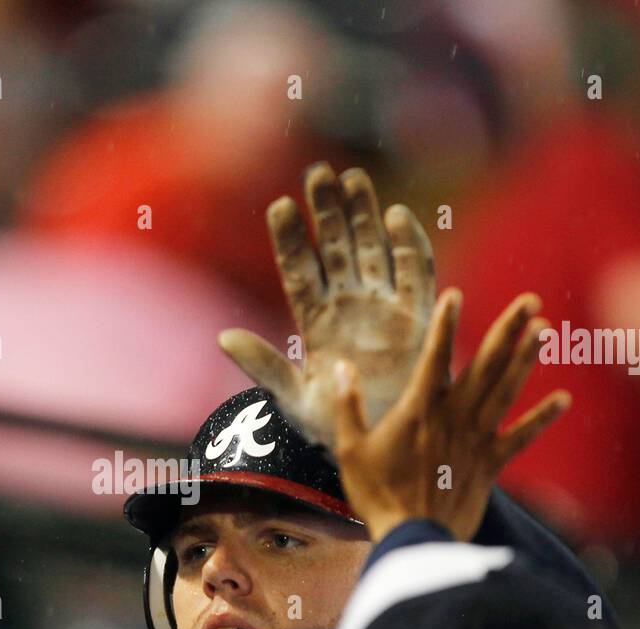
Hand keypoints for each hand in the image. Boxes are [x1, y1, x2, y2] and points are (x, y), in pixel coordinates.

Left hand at [218, 162, 434, 446]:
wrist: (385, 445)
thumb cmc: (335, 427)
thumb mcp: (293, 400)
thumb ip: (263, 367)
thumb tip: (222, 338)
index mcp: (314, 322)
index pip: (299, 271)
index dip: (289, 239)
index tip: (278, 207)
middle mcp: (348, 307)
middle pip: (335, 248)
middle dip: (326, 211)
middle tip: (316, 172)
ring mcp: (383, 308)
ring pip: (372, 250)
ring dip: (364, 214)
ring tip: (351, 177)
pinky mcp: (417, 317)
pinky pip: (416, 273)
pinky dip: (409, 246)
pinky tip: (397, 216)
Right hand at [332, 289, 569, 542]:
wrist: (413, 537)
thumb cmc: (377, 495)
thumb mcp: (350, 449)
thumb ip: (347, 406)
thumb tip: (340, 366)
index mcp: (419, 409)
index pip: (434, 356)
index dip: (445, 324)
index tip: (456, 294)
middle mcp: (454, 417)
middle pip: (486, 365)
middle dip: (508, 329)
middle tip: (530, 300)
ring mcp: (477, 440)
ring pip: (507, 391)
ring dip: (527, 359)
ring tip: (545, 330)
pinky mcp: (490, 465)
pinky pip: (522, 438)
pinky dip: (543, 419)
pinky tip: (564, 399)